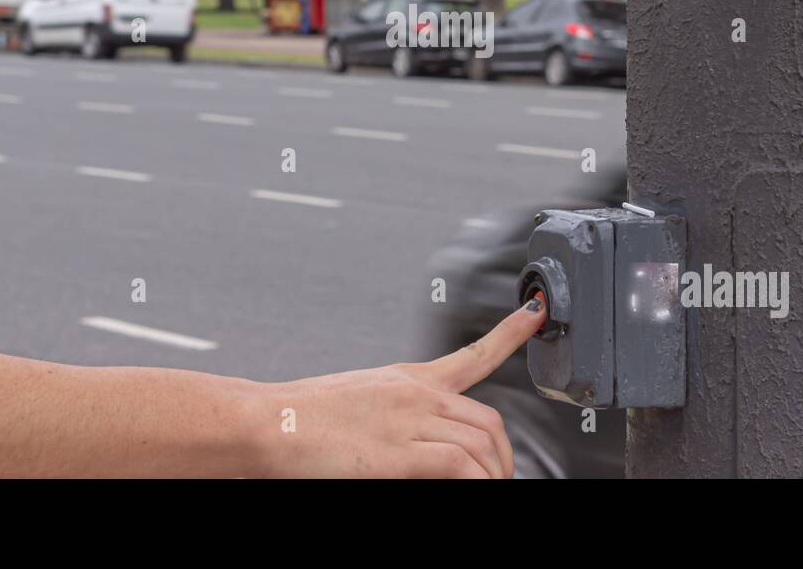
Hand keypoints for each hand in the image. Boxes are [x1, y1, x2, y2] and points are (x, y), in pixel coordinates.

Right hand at [252, 298, 545, 477]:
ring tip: (486, 489)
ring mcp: (410, 421)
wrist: (267, 423)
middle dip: (502, 455)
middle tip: (497, 478)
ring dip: (492, 475)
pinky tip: (474, 488)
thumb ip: (397, 412)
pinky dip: (477, 481)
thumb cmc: (300, 419)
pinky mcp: (401, 453)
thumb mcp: (359, 402)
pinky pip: (462, 467)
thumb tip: (419, 440)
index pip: (471, 353)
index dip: (510, 334)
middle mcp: (416, 395)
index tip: (535, 314)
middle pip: (489, 420)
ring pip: (482, 445)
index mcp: (407, 379)